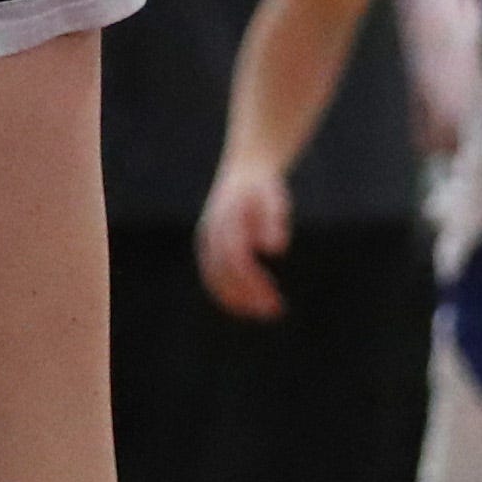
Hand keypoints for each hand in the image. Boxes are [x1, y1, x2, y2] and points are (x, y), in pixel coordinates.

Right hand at [197, 159, 292, 318]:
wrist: (245, 171)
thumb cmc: (263, 188)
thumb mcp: (274, 198)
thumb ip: (274, 220)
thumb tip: (275, 249)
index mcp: (226, 219)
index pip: (237, 261)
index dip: (254, 284)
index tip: (276, 301)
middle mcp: (211, 232)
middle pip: (224, 274)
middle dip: (248, 297)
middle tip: (276, 310)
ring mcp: (205, 240)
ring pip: (214, 280)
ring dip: (238, 301)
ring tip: (266, 310)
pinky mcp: (207, 248)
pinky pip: (212, 278)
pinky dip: (229, 295)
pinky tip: (252, 303)